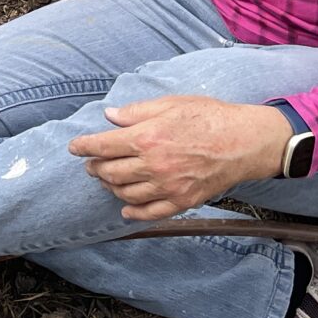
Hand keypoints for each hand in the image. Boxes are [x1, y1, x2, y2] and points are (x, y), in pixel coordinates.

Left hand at [69, 96, 291, 220]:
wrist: (244, 141)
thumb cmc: (208, 116)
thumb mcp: (170, 104)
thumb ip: (136, 112)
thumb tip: (110, 116)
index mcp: (147, 138)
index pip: (103, 146)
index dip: (83, 146)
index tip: (73, 147)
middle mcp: (153, 165)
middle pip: (110, 171)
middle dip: (95, 167)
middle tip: (90, 163)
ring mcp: (168, 187)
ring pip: (127, 194)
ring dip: (111, 187)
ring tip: (106, 180)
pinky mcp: (183, 201)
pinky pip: (152, 212)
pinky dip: (134, 213)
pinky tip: (125, 209)